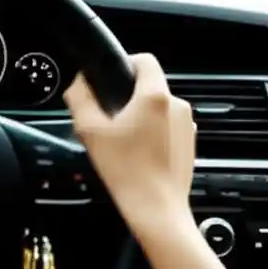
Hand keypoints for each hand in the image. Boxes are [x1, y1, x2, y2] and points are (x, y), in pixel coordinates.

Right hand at [64, 53, 195, 241]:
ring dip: (142, 116)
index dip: (125, 63)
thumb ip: (80, 98)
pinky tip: (139, 154)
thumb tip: (78, 83)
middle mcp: (177, 106)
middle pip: (150, 85)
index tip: (110, 80)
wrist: (156, 209)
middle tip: (109, 119)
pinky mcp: (190, 143)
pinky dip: (154, 133)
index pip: (144, 60)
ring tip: (123, 141)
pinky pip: (168, 127)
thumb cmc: (125, 170)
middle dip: (129, 97)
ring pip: (159, 107)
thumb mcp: (90, 131)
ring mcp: (187, 125)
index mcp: (155, 96)